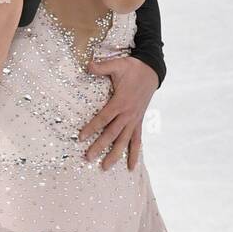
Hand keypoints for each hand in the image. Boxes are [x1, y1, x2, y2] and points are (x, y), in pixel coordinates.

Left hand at [78, 55, 159, 170]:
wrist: (152, 71)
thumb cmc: (133, 68)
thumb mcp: (117, 64)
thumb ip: (102, 67)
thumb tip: (87, 65)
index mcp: (121, 101)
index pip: (104, 118)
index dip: (92, 128)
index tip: (81, 138)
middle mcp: (128, 114)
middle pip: (112, 133)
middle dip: (100, 146)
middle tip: (88, 157)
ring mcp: (134, 120)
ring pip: (124, 141)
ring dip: (115, 155)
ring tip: (105, 167)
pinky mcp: (139, 122)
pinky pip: (137, 140)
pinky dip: (134, 153)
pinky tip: (130, 166)